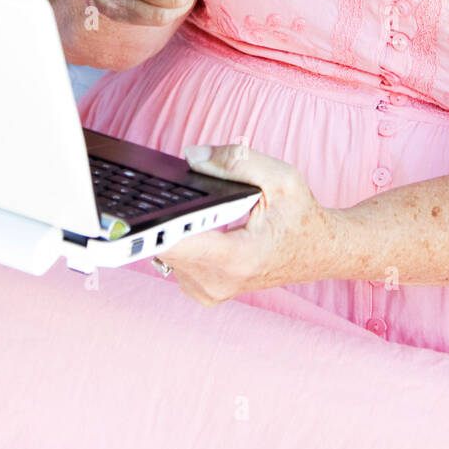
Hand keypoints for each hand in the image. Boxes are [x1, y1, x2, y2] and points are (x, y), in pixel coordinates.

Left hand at [155, 141, 340, 304]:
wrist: (320, 252)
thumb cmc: (301, 215)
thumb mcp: (280, 177)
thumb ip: (235, 161)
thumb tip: (190, 156)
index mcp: (237, 257)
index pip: (176, 242)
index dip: (153, 223)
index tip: (128, 214)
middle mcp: (217, 282)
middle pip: (165, 242)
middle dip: (169, 213)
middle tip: (183, 193)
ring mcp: (208, 291)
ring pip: (166, 251)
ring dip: (176, 227)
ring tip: (205, 214)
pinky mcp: (202, 292)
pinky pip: (174, 261)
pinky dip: (182, 239)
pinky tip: (202, 227)